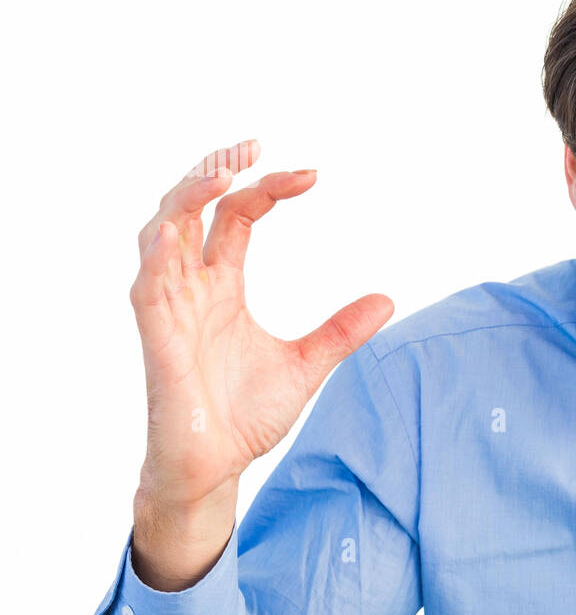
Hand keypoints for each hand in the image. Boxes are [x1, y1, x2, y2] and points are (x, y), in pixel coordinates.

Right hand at [130, 140, 393, 510]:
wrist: (216, 468)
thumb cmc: (245, 416)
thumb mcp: (309, 364)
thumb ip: (342, 331)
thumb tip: (388, 300)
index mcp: (223, 285)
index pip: (239, 216)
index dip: (268, 188)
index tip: (312, 175)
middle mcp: (191, 286)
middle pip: (192, 208)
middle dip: (216, 171)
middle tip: (251, 146)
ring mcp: (168, 307)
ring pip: (161, 230)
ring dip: (186, 196)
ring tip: (221, 170)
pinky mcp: (155, 334)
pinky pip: (148, 282)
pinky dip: (161, 251)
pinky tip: (181, 227)